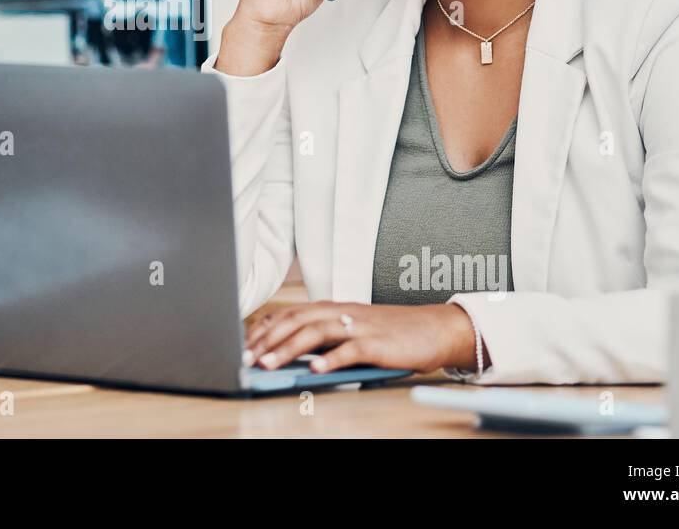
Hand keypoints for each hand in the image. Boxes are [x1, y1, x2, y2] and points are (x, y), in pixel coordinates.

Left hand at [243, 300, 482, 373]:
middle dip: (267, 339)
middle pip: (296, 320)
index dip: (264, 328)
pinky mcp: (376, 343)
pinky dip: (330, 359)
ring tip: (268, 364)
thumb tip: (292, 357)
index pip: (289, 313)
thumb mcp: (353, 330)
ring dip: (288, 349)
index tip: (244, 344)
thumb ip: (325, 339)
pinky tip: (313, 369)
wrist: (435, 328)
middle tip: (246, 358)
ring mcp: (359, 327)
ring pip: (315, 332)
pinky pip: (349, 350)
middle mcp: (342, 313)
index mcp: (333, 309)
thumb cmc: (392, 333)